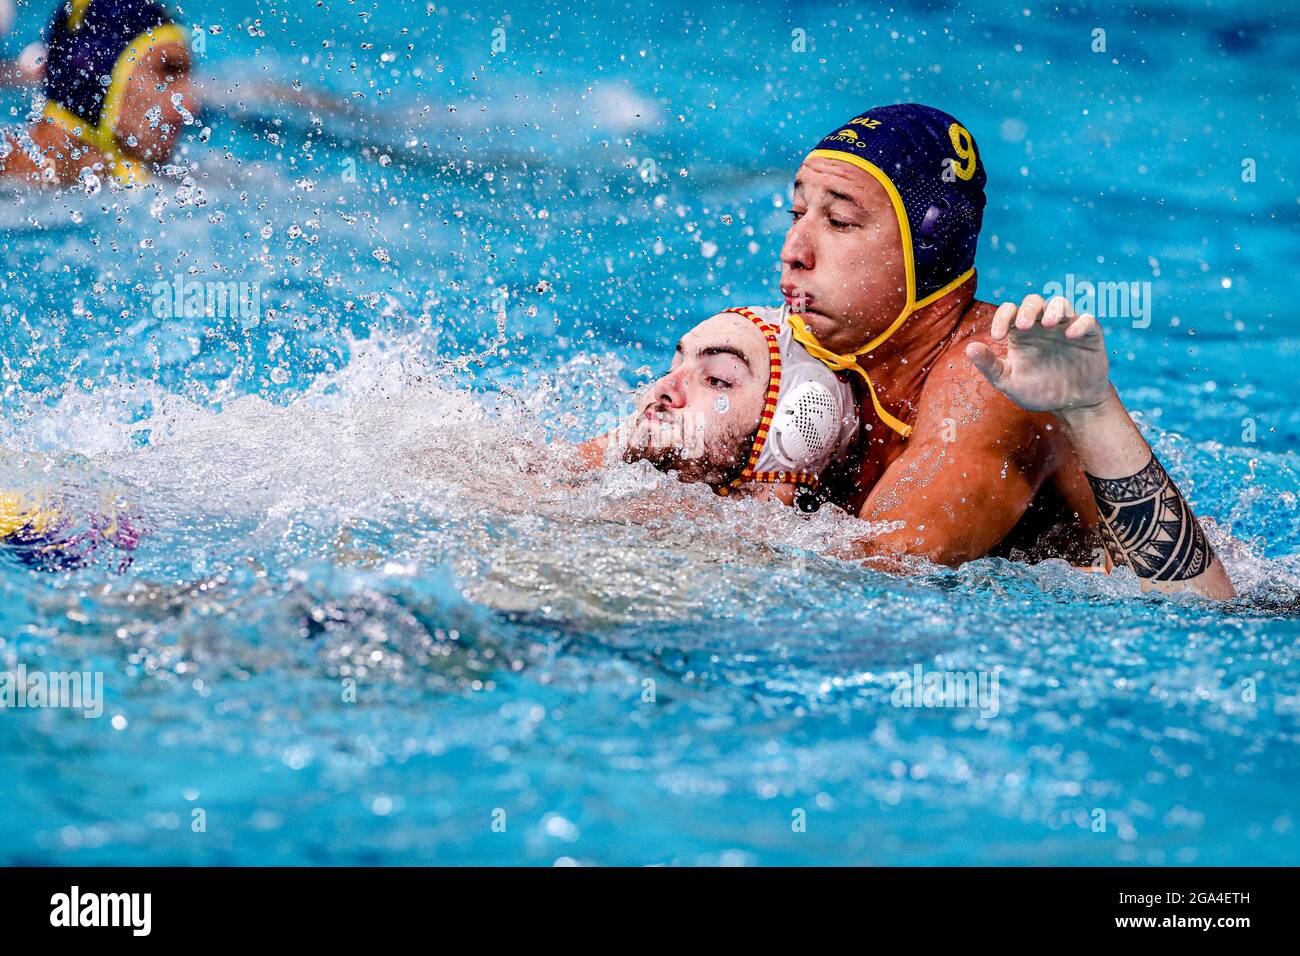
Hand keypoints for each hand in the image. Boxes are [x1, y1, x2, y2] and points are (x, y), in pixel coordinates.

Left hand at [966, 294, 1111, 416]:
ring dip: (1053, 309)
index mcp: (1021, 333)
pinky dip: (1080, 322)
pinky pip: (1087, 319)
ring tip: (1047, 325)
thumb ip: (990, 366)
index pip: (1009, 311)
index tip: (997, 337)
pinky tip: (1071, 335)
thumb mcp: (1009, 382)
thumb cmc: (1038, 391)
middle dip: (1027, 310)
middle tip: (1022, 327)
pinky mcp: (1089, 334)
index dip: (1002, 318)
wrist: (1071, 405)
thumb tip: (969, 348)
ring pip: (1060, 303)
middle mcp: (1042, 325)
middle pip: (1034, 301)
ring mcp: (1066, 327)